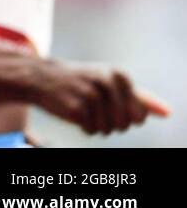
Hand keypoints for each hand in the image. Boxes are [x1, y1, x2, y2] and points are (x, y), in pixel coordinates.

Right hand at [29, 60, 166, 134]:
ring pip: (109, 130)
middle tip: (93, 106)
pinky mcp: (76, 108)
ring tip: (82, 108)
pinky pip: (91, 131)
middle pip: (125, 124)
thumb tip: (168, 112)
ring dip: (96, 125)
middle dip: (111, 122)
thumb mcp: (109, 82)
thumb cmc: (80, 82)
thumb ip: (140, 98)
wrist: (40, 77)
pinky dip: (83, 127)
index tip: (107, 101)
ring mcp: (91, 95)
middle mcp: (107, 83)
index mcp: (119, 76)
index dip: (124, 115)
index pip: (139, 115)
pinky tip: (73, 111)